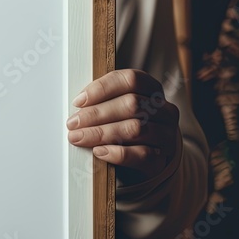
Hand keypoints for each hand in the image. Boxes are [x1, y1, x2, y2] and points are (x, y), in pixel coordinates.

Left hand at [66, 69, 179, 184]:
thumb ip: (103, 101)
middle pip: (131, 104)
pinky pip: (142, 155)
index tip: (79, 101)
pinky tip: (99, 152)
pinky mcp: (162, 159)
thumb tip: (78, 105)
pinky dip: (117, 153)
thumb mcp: (117, 108)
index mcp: (152, 89)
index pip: (131, 80)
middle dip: (96, 114)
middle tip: (72, 123)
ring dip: (101, 133)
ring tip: (79, 137)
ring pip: (135, 129)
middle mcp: (164, 110)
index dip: (103, 88)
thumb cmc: (126, 125)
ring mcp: (166, 134)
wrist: (147, 156)